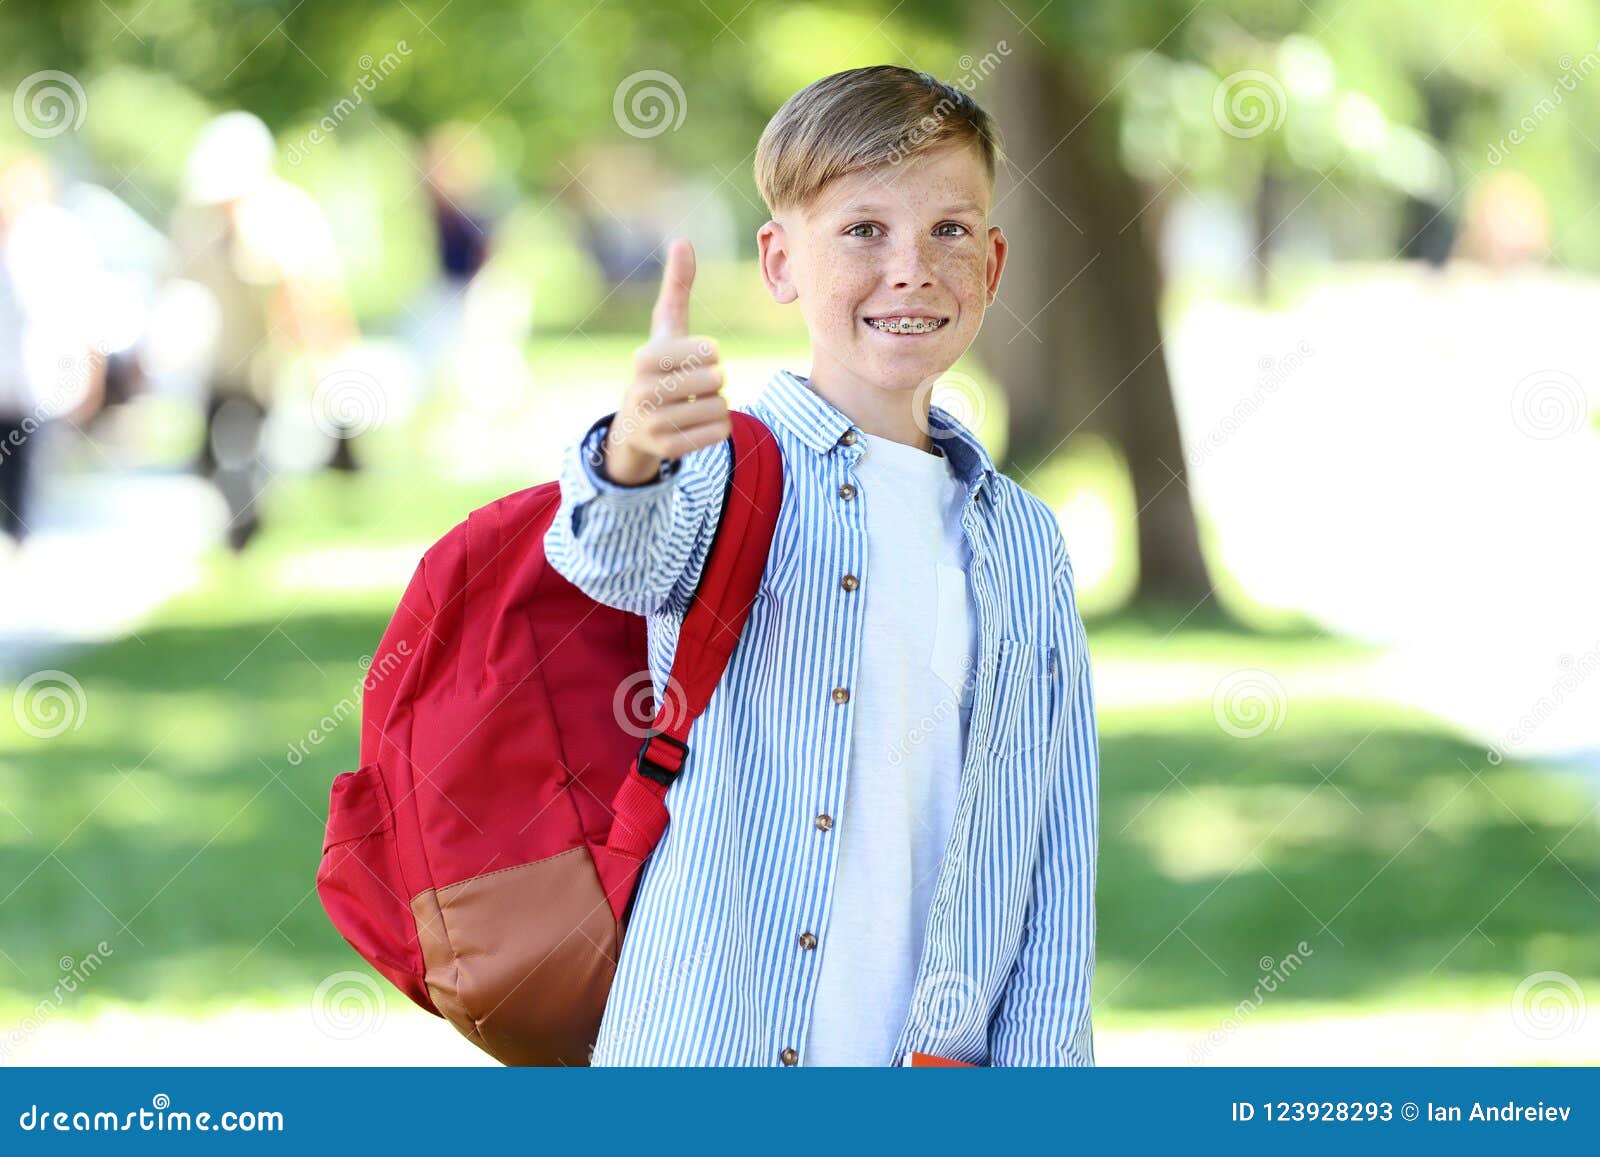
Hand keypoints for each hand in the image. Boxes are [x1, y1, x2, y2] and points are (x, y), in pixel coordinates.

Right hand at [602, 238, 730, 484]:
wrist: (634, 427)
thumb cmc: (658, 369)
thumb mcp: (665, 329)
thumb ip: (676, 288)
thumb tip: (682, 241)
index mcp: (644, 358)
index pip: (709, 351)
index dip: (709, 354)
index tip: (688, 360)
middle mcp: (643, 391)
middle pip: (717, 380)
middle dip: (712, 382)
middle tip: (690, 387)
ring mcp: (653, 423)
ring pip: (720, 407)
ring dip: (714, 406)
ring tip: (689, 406)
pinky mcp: (667, 450)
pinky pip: (719, 433)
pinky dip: (715, 428)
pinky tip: (693, 424)